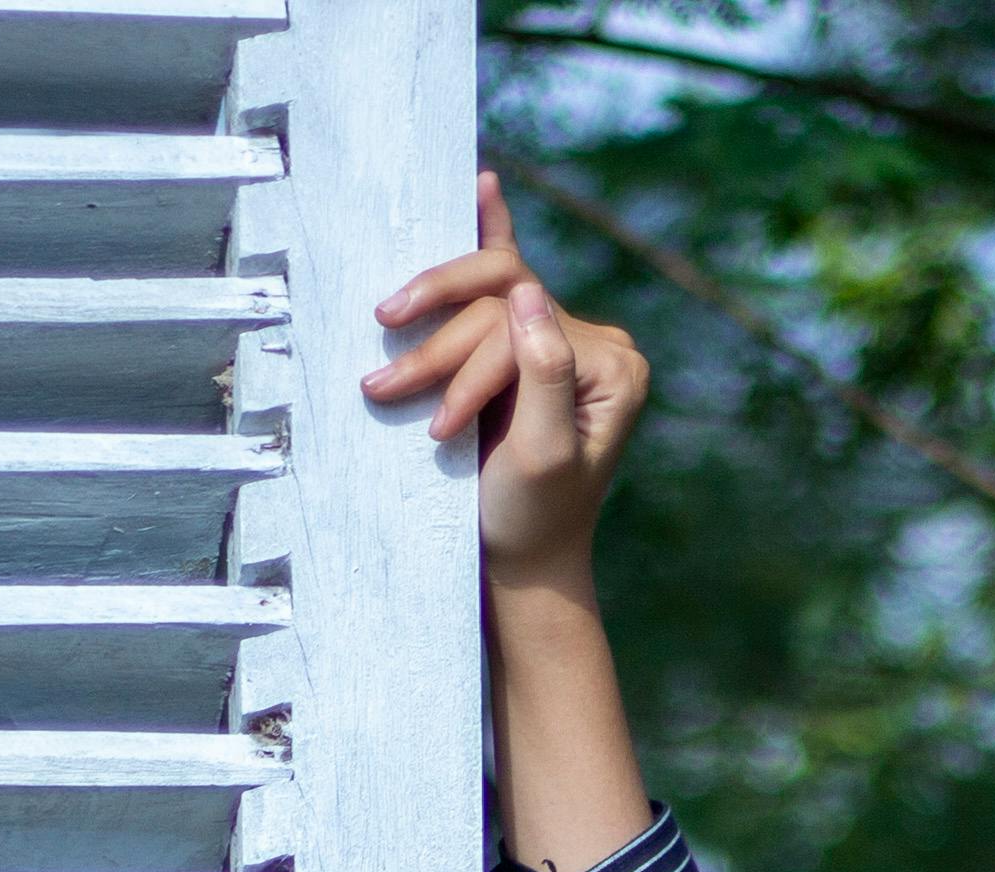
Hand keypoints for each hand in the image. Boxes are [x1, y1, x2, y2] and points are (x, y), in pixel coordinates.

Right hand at [366, 174, 650, 596]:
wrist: (524, 560)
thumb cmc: (533, 518)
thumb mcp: (541, 455)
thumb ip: (545, 373)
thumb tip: (523, 290)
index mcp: (613, 366)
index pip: (524, 327)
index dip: (470, 367)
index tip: (437, 425)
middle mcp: (596, 344)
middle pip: (500, 307)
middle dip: (439, 350)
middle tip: (382, 390)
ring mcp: (563, 343)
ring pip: (483, 303)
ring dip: (428, 334)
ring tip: (380, 383)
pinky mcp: (531, 349)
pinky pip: (509, 282)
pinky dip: (493, 234)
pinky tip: (485, 188)